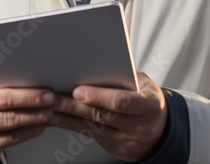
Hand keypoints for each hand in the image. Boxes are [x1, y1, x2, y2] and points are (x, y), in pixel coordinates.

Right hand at [0, 78, 54, 163]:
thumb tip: (32, 85)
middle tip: (50, 102)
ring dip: (34, 118)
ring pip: (10, 123)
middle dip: (33, 103)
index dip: (27, 93)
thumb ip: (0, 89)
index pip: (2, 92)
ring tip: (47, 114)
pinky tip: (37, 127)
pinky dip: (28, 132)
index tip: (44, 92)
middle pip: (6, 107)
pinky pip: (10, 139)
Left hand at [50, 72, 166, 161]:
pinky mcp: (112, 146)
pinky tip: (55, 118)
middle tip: (54, 98)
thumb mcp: (145, 85)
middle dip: (75, 106)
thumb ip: (125, 77)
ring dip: (67, 116)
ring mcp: (125, 139)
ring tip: (49, 106)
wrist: (161, 131)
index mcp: (148, 105)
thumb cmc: (149, 100)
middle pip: (102, 115)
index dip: (99, 97)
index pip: (123, 102)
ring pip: (91, 127)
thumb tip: (98, 63)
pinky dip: (69, 124)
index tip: (79, 91)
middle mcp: (138, 125)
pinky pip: (87, 134)